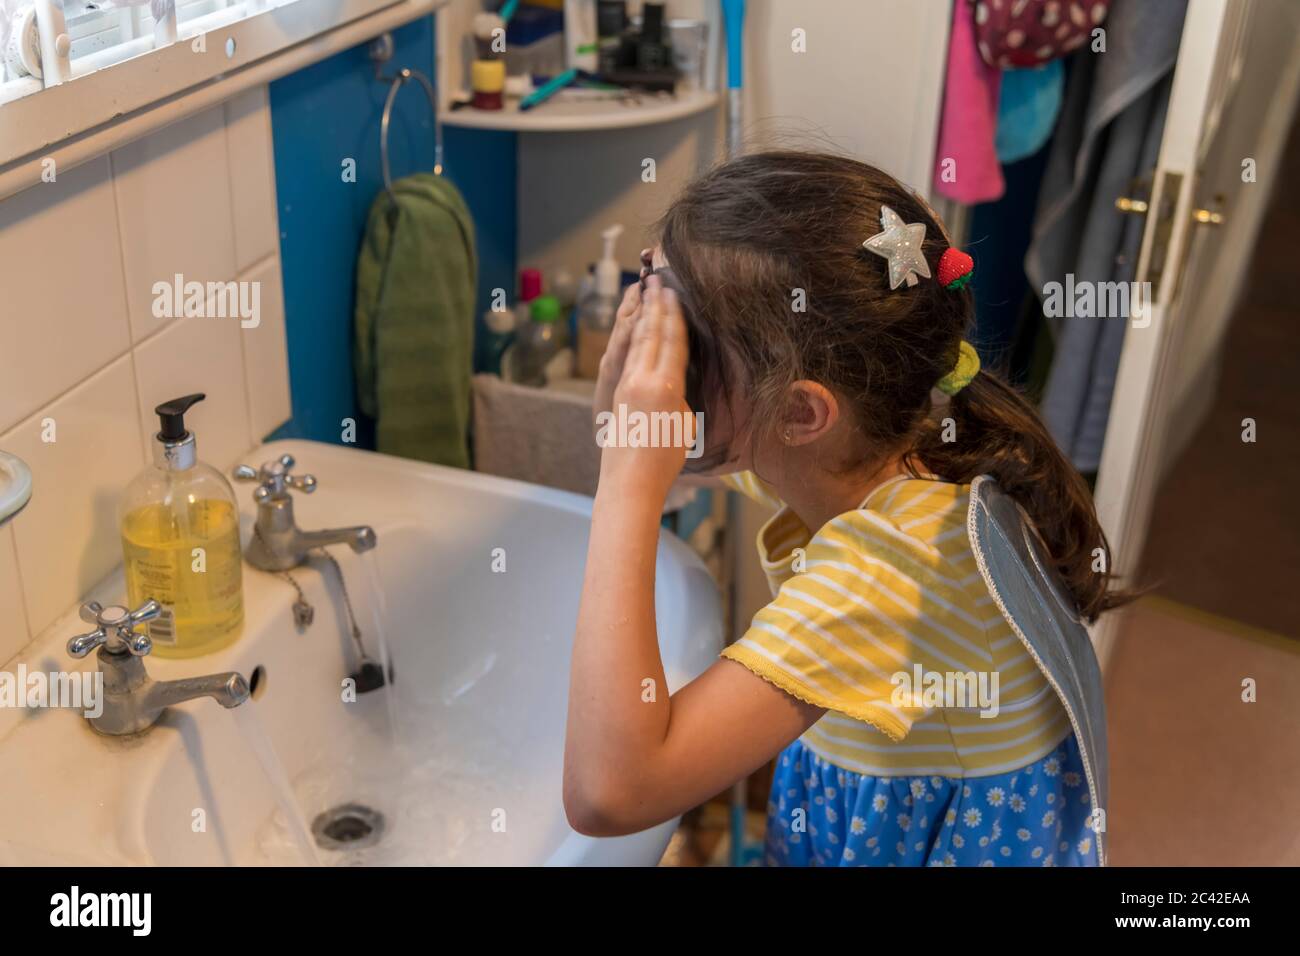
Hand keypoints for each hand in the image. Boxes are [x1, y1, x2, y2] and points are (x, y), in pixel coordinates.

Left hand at [596, 276, 694, 495]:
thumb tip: (676, 376)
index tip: (675, 291)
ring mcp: (626, 384)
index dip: (676, 315)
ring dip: (642, 314)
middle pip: (652, 333)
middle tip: (658, 279)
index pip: (673, 341)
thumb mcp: (684, 424)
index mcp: (665, 387)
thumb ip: (679, 394)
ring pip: (637, 341)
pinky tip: (634, 325)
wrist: (630, 482)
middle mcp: (643, 380)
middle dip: (656, 305)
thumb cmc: (664, 461)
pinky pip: (628, 355)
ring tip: (644, 291)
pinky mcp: (617, 392)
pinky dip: (633, 334)